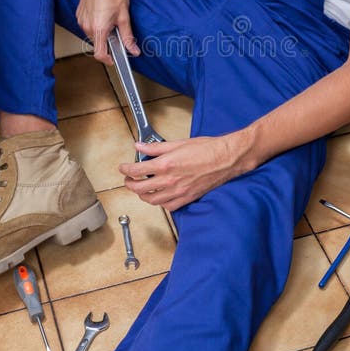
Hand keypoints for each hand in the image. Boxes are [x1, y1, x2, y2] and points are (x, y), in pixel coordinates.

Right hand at [76, 0, 139, 62]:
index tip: (114, 60)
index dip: (108, 60)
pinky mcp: (79, 13)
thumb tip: (133, 50)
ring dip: (100, 32)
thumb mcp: (124, 17)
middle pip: (96, 43)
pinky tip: (102, 13)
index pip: (100, 54)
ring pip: (91, 34)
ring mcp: (81, 19)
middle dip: (107, 41)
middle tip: (117, 31)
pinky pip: (86, 25)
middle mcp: (86, 25)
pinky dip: (94, 24)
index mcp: (98, 28)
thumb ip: (128, 37)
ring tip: (110, 18)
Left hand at [119, 133, 252, 211]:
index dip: (126, 169)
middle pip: (141, 188)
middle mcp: (170, 181)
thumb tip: (140, 146)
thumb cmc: (207, 149)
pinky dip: (160, 203)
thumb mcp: (178, 143)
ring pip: (152, 200)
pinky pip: (168, 206)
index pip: (137, 170)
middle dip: (130, 184)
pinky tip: (160, 196)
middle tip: (128, 179)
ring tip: (141, 188)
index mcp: (166, 164)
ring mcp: (178, 192)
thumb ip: (156, 147)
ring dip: (143, 195)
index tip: (123, 168)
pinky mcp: (187, 198)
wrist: (226, 159)